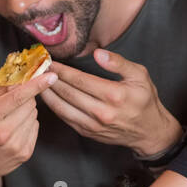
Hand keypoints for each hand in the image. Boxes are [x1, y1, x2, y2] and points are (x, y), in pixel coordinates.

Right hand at [0, 72, 55, 186]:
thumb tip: (12, 82)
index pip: (17, 96)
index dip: (36, 84)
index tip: (51, 76)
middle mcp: (2, 133)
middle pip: (29, 104)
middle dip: (24, 98)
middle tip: (10, 103)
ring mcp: (15, 145)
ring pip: (34, 115)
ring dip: (25, 112)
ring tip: (8, 120)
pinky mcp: (24, 154)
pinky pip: (35, 128)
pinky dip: (27, 124)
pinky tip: (12, 130)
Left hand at [39, 52, 182, 155]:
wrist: (149, 132)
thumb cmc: (145, 100)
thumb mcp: (140, 75)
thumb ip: (119, 63)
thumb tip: (98, 53)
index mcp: (114, 95)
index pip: (80, 79)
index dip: (62, 70)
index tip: (50, 61)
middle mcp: (102, 112)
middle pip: (68, 92)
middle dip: (50, 79)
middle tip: (38, 68)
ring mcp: (93, 125)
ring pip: (62, 107)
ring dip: (47, 94)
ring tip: (37, 81)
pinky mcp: (88, 133)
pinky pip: (65, 118)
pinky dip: (54, 107)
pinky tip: (47, 96)